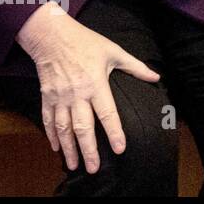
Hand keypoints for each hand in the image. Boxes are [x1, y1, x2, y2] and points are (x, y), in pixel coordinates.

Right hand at [16, 2, 160, 173]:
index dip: (114, 132)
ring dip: (68, 148)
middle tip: (94, 169)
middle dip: (88, 150)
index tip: (120, 149)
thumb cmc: (83, 41)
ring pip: (63, 127)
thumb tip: (156, 76)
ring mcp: (60, 96)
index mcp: (95, 84)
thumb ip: (134, 66)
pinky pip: (48, 118)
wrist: (50, 34)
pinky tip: (55, 147)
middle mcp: (77, 94)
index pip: (107, 114)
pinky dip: (51, 134)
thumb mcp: (112, 51)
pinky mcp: (47, 95)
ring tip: (73, 165)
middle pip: (82, 127)